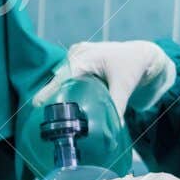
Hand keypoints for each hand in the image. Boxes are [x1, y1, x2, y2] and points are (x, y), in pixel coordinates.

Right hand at [32, 40, 175, 116]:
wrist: (142, 55)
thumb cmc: (134, 66)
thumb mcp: (124, 86)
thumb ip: (117, 105)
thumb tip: (113, 126)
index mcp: (86, 56)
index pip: (63, 75)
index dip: (49, 90)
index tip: (37, 104)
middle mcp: (78, 53)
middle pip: (60, 76)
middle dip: (51, 93)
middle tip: (43, 114)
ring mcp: (77, 55)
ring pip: (62, 76)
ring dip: (58, 91)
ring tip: (50, 111)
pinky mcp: (79, 60)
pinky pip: (67, 75)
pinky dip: (65, 87)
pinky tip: (63, 101)